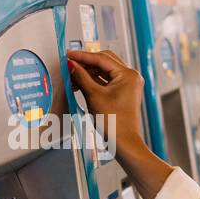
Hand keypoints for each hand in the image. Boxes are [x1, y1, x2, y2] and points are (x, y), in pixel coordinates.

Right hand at [66, 49, 171, 198]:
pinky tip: (80, 82)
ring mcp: (127, 84)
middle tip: (69, 63)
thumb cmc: (115, 124)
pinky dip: (93, 81)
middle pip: (104, 61)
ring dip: (88, 72)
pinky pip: (106, 80)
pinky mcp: (122, 92)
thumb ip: (81, 77)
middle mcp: (131, 77)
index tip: (69, 55)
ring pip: (104, 71)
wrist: (124, 143)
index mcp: (128, 75)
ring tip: (72, 75)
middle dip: (86, 62)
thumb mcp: (94, 97)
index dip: (83, 56)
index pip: (102, 58)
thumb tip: (71, 65)